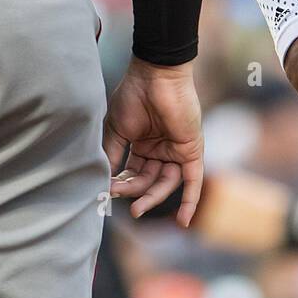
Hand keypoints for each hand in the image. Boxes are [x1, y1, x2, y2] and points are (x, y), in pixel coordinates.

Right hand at [104, 58, 203, 225]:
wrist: (156, 75)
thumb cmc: (133, 96)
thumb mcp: (117, 129)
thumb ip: (112, 155)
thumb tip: (104, 182)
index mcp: (142, 144)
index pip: (132, 173)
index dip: (120, 184)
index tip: (105, 191)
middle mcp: (160, 150)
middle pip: (148, 180)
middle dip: (134, 192)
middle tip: (117, 197)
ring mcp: (176, 151)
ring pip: (165, 184)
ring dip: (151, 198)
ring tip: (136, 208)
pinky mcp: (192, 151)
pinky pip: (193, 181)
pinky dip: (189, 201)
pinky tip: (182, 221)